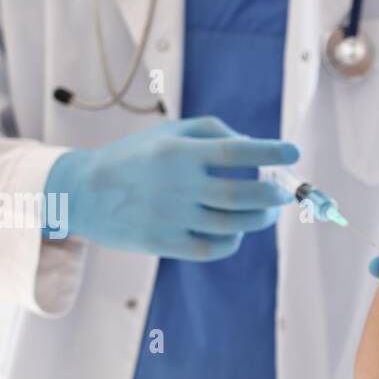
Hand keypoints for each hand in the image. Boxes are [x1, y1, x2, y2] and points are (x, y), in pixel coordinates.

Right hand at [43, 116, 298, 259]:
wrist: (84, 193)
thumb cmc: (135, 157)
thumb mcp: (167, 132)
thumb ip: (212, 131)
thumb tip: (255, 146)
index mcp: (177, 153)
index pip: (235, 152)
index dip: (270, 152)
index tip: (294, 152)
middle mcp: (177, 185)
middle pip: (242, 194)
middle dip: (273, 193)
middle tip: (286, 191)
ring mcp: (172, 218)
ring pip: (233, 224)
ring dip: (261, 218)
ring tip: (270, 212)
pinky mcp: (166, 244)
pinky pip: (214, 247)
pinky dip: (234, 239)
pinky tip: (238, 230)